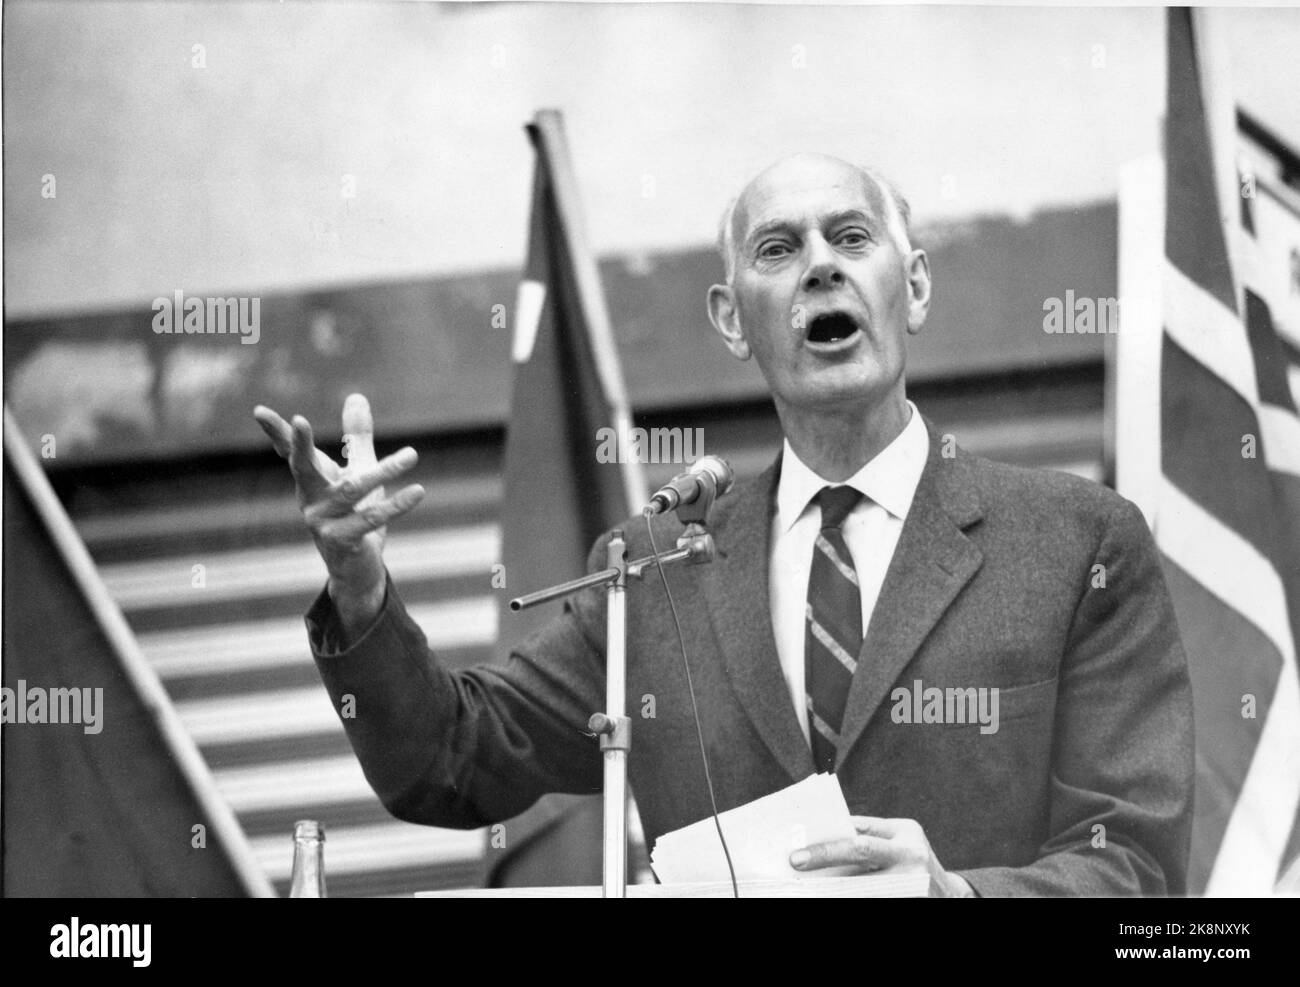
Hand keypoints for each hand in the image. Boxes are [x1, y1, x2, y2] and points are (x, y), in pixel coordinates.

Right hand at [253, 394, 424, 634]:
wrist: (356, 569)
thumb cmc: (354, 514)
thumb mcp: (357, 471)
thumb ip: (357, 437)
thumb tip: (356, 396)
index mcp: (312, 480)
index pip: (291, 452)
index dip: (277, 432)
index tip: (258, 411)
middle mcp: (311, 499)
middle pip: (303, 468)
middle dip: (299, 444)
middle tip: (299, 420)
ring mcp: (322, 522)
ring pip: (353, 490)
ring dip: (385, 471)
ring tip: (412, 455)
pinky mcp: (342, 541)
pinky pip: (371, 519)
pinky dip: (397, 505)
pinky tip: (418, 491)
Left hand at [790, 816, 974, 897]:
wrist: (951, 897)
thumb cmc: (914, 866)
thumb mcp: (901, 844)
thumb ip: (871, 840)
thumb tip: (822, 840)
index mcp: (906, 832)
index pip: (860, 828)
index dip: (829, 836)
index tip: (800, 845)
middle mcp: (911, 854)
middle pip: (859, 848)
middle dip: (825, 853)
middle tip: (796, 860)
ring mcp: (912, 881)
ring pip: (862, 882)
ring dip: (832, 885)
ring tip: (809, 888)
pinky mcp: (911, 899)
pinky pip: (873, 897)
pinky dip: (849, 896)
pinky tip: (831, 896)